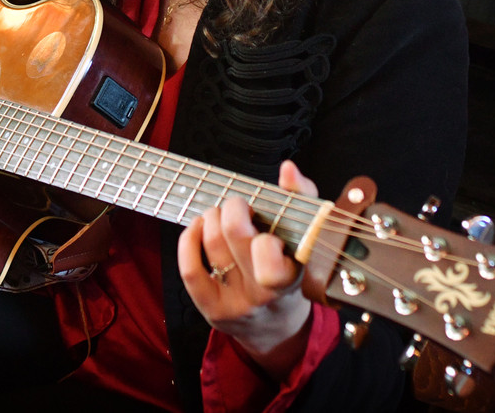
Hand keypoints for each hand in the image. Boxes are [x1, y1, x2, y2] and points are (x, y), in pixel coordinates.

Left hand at [177, 159, 318, 379]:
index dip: (261, 231)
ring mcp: (236, 303)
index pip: (269, 253)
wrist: (278, 326)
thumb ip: (301, 198)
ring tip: (219, 215)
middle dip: (233, 208)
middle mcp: (264, 294)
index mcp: (293, 275)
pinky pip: (190, 270)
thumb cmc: (291, 270)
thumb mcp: (305, 238)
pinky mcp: (212, 309)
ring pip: (212, 244)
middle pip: (234, 234)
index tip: (263, 221)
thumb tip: (288, 169)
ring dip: (212, 217)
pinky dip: (189, 239)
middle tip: (239, 207)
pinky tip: (197, 228)